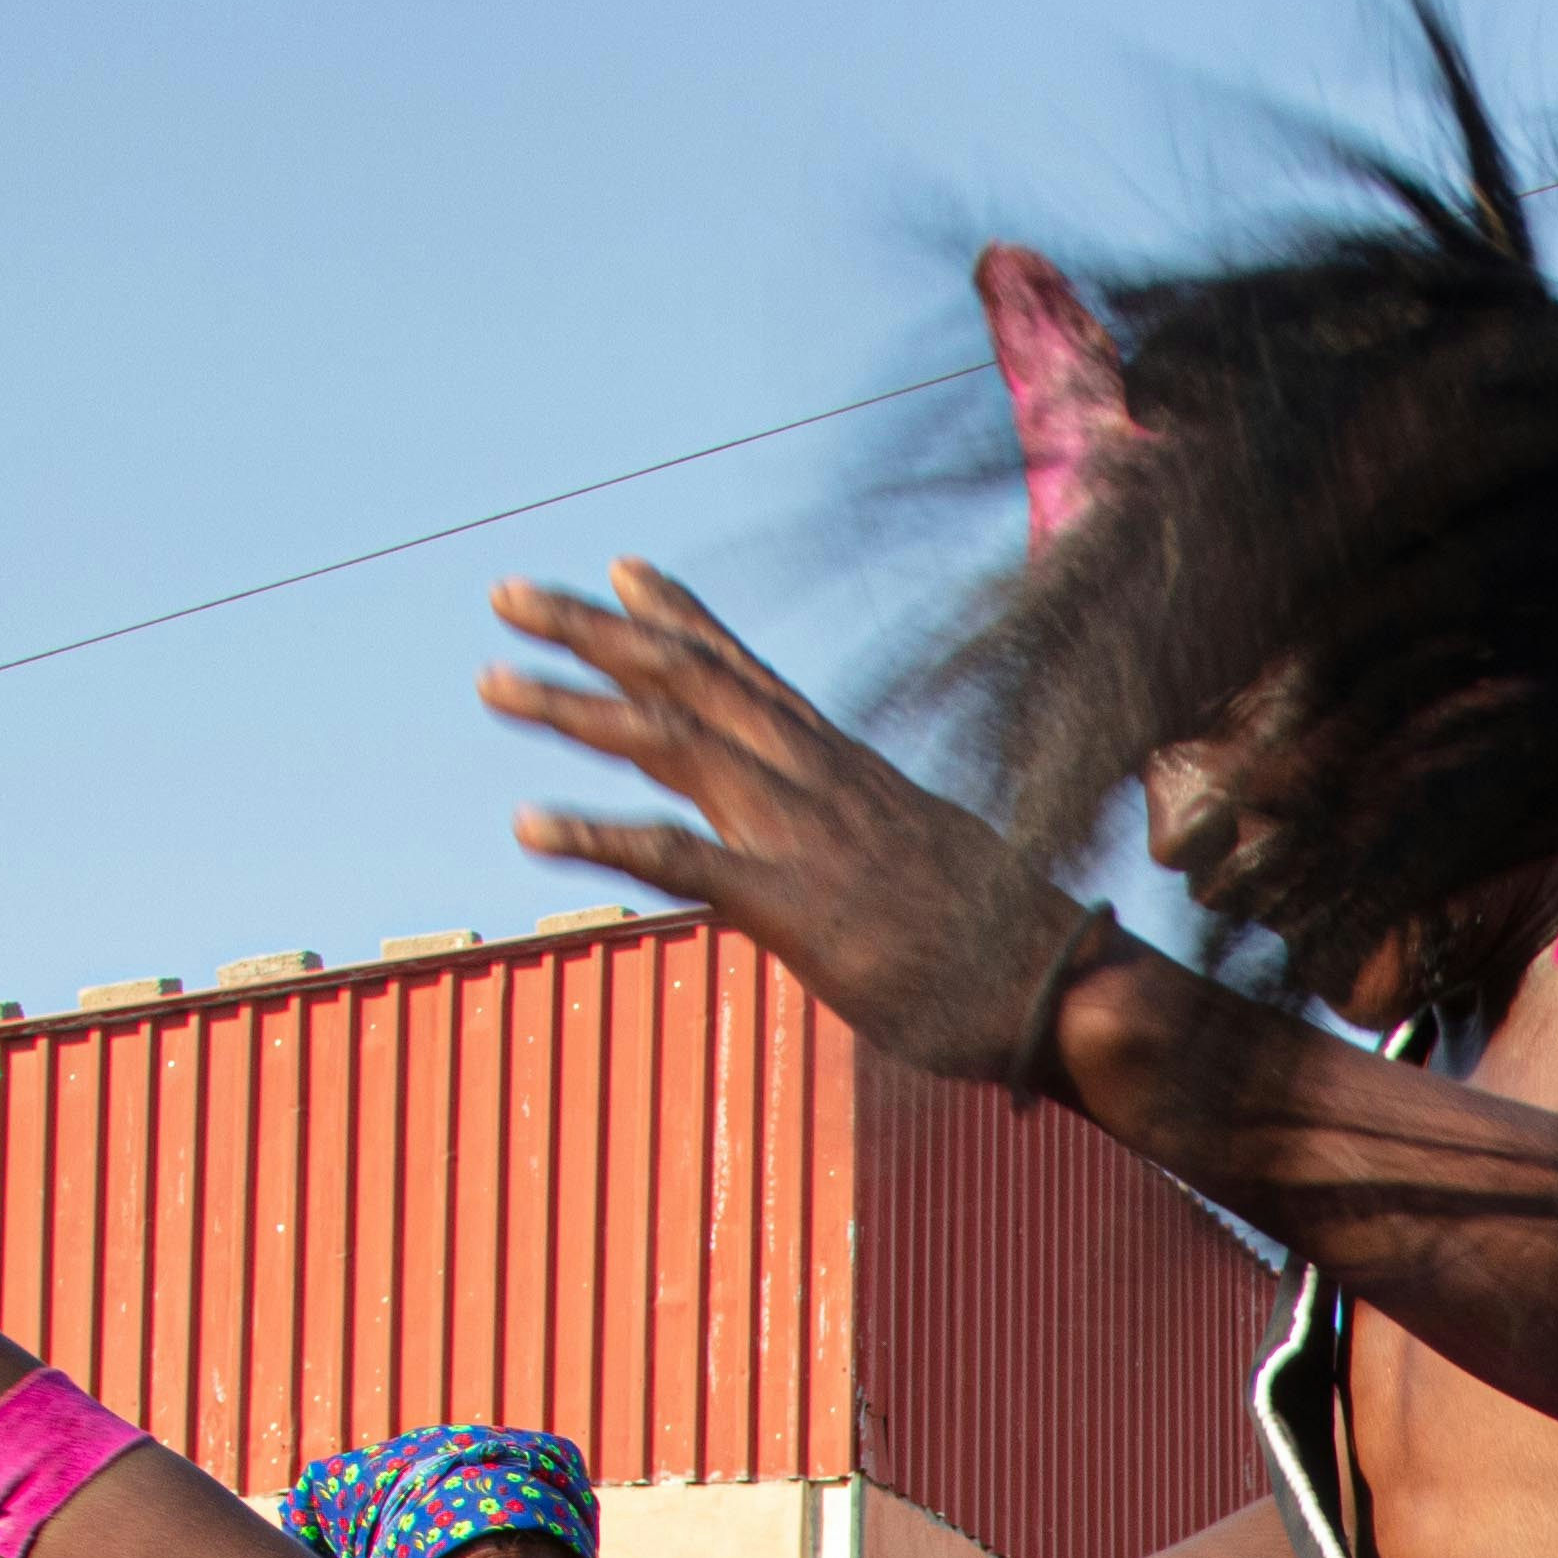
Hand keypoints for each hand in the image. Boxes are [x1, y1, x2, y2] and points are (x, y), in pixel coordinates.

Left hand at [489, 560, 1101, 1087]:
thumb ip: (873, 840)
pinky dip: (599, 838)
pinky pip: (677, 860)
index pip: (749, 673)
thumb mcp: (928, 864)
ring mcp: (802, 834)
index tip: (623, 571)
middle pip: (689, 681)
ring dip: (574, 708)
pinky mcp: (791, 905)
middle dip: (594, 633)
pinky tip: (528, 826)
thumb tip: (860, 844)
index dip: (680, 619)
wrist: (1064, 986)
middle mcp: (816, 779)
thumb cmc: (1006, 943)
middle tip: (509, 596)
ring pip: (672, 740)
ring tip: (493, 683)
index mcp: (848, 771)